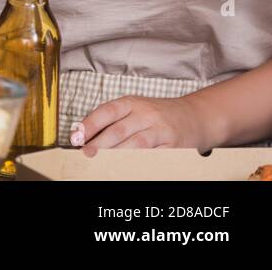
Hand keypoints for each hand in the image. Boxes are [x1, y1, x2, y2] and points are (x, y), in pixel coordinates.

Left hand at [72, 95, 207, 152]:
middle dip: (100, 143)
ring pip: (136, 144)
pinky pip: (154, 156)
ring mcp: (161, 130)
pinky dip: (139, 162)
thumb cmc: (157, 115)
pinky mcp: (174, 146)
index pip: (107, 111)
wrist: (195, 117)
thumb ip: (112, 119)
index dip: (90, 124)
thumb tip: (83, 134)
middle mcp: (147, 114)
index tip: (76, 136)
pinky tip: (126, 167)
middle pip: (119, 130)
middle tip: (86, 154)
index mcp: (132, 103)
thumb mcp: (135, 109)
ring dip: (117, 155)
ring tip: (102, 163)